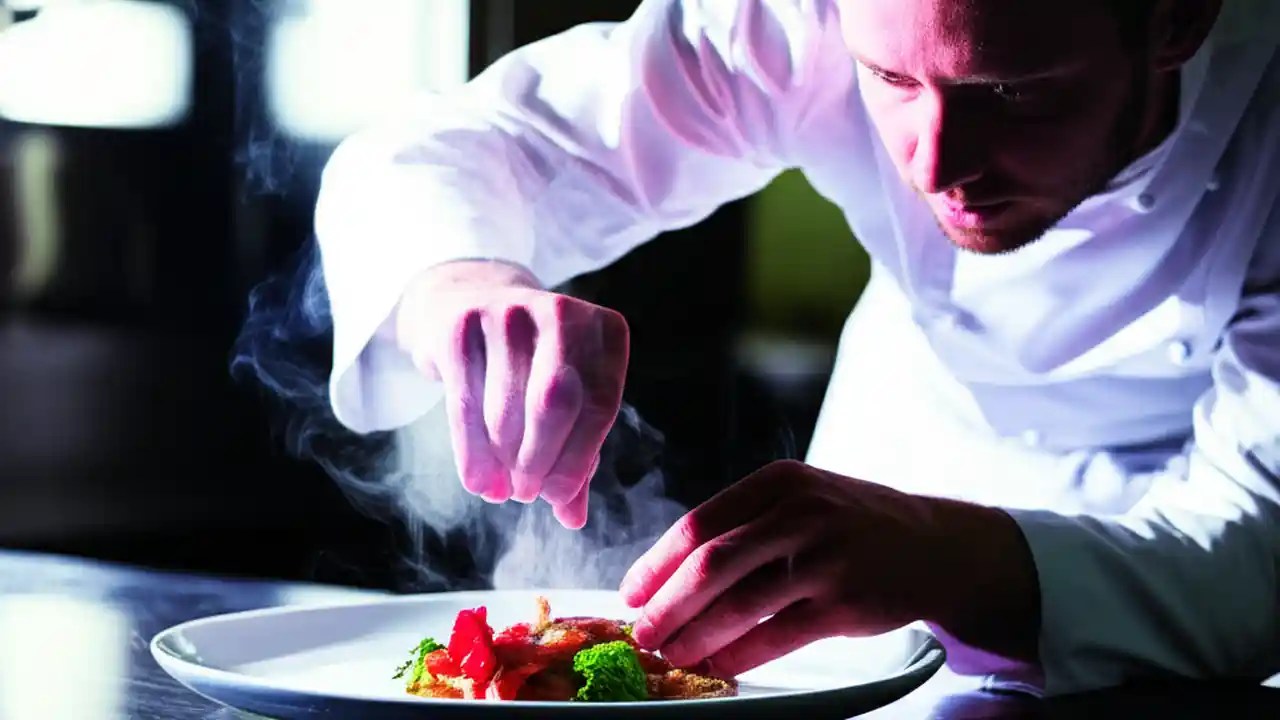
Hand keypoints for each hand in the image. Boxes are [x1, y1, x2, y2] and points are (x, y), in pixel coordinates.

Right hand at [395, 260, 628, 528]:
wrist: (466, 301)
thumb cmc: (531, 364)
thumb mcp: (566, 397)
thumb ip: (577, 454)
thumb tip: (572, 518)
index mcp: (604, 330)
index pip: (601, 405)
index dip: (579, 460)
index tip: (558, 499)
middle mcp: (561, 312)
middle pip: (554, 405)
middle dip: (539, 461)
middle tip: (526, 494)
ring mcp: (508, 313)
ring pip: (507, 410)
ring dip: (503, 462)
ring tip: (501, 490)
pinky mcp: (461, 327)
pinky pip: (465, 405)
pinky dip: (472, 453)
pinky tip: (477, 481)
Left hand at [618, 459, 1039, 675]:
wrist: (935, 545)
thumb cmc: (851, 524)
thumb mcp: (801, 499)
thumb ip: (744, 525)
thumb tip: (670, 575)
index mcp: (778, 482)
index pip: (698, 524)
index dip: (656, 564)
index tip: (632, 594)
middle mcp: (801, 512)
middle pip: (711, 563)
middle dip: (667, 605)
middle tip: (643, 632)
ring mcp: (826, 556)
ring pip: (740, 602)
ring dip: (696, 635)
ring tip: (673, 652)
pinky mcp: (846, 601)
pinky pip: (777, 634)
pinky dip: (741, 654)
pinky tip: (720, 665)